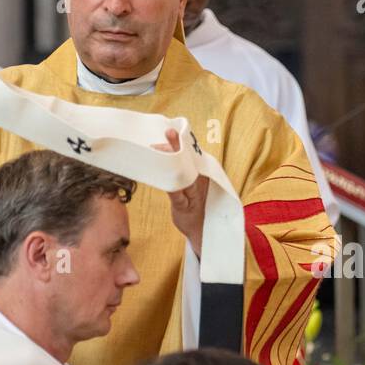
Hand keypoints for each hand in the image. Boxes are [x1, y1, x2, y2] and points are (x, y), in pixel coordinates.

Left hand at [160, 127, 207, 256]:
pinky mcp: (186, 207)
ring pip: (183, 174)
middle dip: (178, 146)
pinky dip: (170, 185)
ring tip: (162, 148)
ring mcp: (195, 194)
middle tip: (170, 131)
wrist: (203, 234)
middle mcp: (201, 182)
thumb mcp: (188, 189)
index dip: (182, 142)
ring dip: (173, 161)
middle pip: (189, 160)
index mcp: (202, 175)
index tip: (172, 130)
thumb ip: (181, 174)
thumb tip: (165, 155)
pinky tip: (162, 174)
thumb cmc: (195, 209)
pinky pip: (177, 194)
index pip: (192, 155)